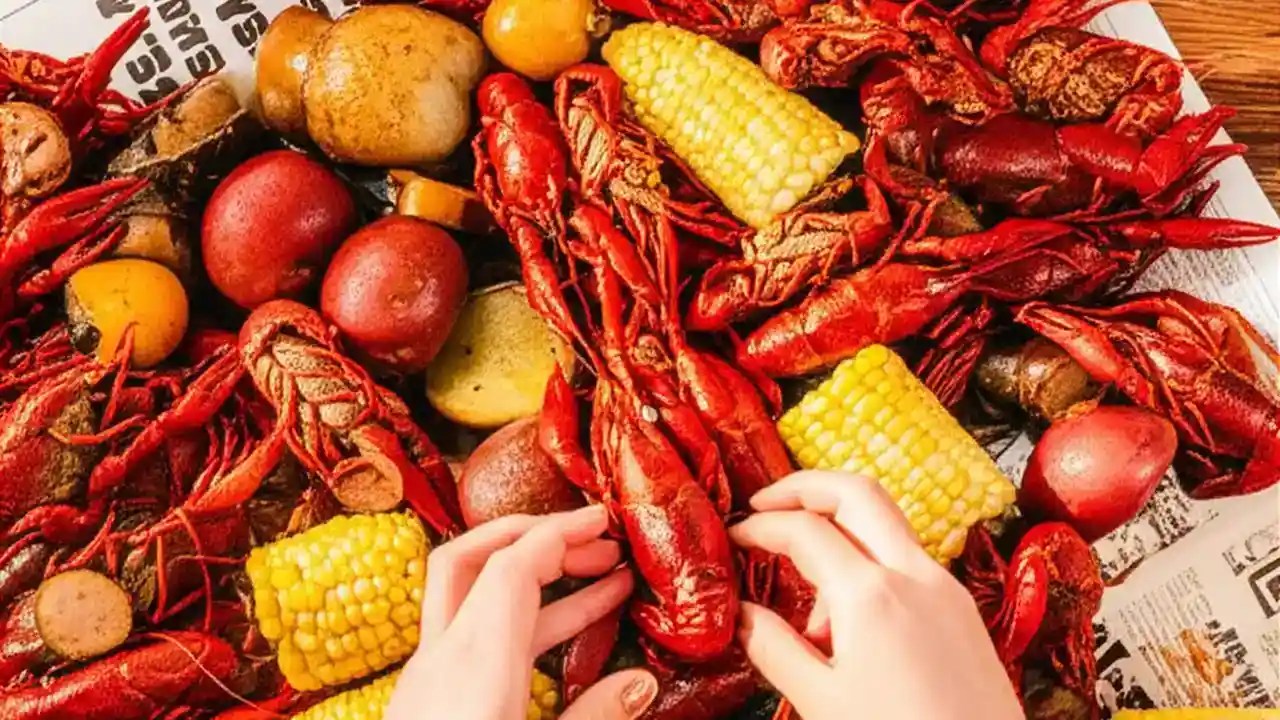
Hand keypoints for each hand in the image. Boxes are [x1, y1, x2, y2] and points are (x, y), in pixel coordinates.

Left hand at [386, 505, 658, 719]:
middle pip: (470, 561)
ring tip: (606, 583)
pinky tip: (570, 642)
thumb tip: (639, 680)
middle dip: (534, 536)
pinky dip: (523, 626)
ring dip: (535, 581)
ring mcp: (428, 681)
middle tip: (599, 543)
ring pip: (472, 599)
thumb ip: (594, 719)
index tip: (606, 520)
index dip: (560, 532)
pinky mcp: (429, 705)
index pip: (512, 566)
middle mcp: (441, 660)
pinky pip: (475, 641)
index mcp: (474, 666)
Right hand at [729, 471, 1022, 719]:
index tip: (735, 535)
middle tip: (767, 504)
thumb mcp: (821, 702)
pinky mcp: (963, 609)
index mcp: (870, 594)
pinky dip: (871, 561)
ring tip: (807, 591)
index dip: (760, 524)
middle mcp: (914, 574)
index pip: (803, 528)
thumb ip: (773, 648)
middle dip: (805, 487)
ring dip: (840, 526)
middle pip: (856, 491)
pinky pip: (908, 560)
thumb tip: (742, 614)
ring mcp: (946, 587)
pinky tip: (851, 617)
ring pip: (887, 521)